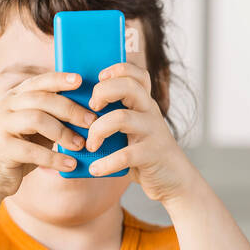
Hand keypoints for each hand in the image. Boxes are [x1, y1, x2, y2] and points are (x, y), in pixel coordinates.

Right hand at [0, 71, 93, 196]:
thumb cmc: (23, 148)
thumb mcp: (39, 128)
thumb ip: (55, 116)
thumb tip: (90, 111)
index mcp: (16, 96)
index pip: (39, 81)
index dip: (60, 79)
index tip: (80, 80)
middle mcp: (5, 106)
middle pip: (42, 99)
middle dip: (70, 109)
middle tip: (92, 121)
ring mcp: (1, 125)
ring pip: (36, 119)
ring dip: (63, 132)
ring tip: (81, 144)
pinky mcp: (1, 148)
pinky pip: (32, 150)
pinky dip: (55, 158)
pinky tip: (71, 164)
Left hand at [84, 62, 198, 204]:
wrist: (174, 179)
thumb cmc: (144, 152)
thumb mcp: (134, 128)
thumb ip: (116, 116)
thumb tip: (75, 111)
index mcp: (144, 103)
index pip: (137, 74)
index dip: (117, 70)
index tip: (100, 79)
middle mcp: (150, 112)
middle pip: (129, 86)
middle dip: (103, 92)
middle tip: (92, 108)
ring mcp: (153, 132)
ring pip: (121, 118)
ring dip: (97, 130)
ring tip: (90, 145)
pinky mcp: (152, 154)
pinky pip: (125, 155)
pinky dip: (105, 163)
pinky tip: (95, 169)